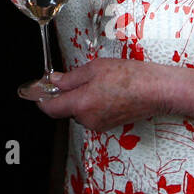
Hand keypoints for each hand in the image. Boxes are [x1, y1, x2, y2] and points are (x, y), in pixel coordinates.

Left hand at [37, 58, 193, 131]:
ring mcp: (99, 124)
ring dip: (82, 98)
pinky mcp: (109, 125)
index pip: (51, 108)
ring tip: (100, 82)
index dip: (41, 99)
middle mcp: (88, 118)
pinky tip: (108, 90)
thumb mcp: (95, 69)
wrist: (156, 90)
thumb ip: (70, 78)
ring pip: (80, 111)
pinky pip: (92, 114)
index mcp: (81, 104)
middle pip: (66, 108)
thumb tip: (55, 81)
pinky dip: (93, 103)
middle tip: (77, 77)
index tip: (36, 92)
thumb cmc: (129, 76)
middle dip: (66, 94)